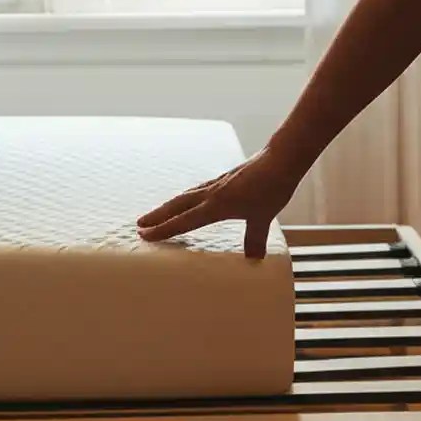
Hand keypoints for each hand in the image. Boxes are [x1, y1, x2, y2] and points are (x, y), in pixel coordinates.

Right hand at [136, 144, 303, 258]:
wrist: (281, 159)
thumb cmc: (272, 187)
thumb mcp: (263, 217)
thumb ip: (254, 238)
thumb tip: (253, 260)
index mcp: (217, 205)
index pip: (184, 220)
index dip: (164, 229)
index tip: (145, 235)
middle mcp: (211, 193)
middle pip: (177, 205)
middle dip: (157, 216)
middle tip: (139, 225)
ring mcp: (216, 184)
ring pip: (185, 196)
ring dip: (169, 206)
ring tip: (155, 213)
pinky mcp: (224, 180)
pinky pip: (196, 191)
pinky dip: (186, 198)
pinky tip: (188, 200)